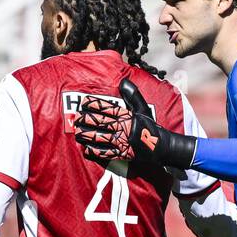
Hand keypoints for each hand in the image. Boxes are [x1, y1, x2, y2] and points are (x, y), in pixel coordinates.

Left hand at [73, 78, 195, 169]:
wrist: (160, 146)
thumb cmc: (150, 126)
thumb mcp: (142, 108)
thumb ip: (132, 95)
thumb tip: (123, 81)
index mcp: (127, 115)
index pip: (108, 108)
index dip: (95, 105)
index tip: (84, 102)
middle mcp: (124, 128)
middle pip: (101, 122)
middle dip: (87, 120)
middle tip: (76, 118)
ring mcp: (123, 142)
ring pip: (101, 137)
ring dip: (88, 135)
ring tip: (77, 132)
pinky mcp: (123, 154)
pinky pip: (107, 153)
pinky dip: (96, 151)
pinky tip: (86, 148)